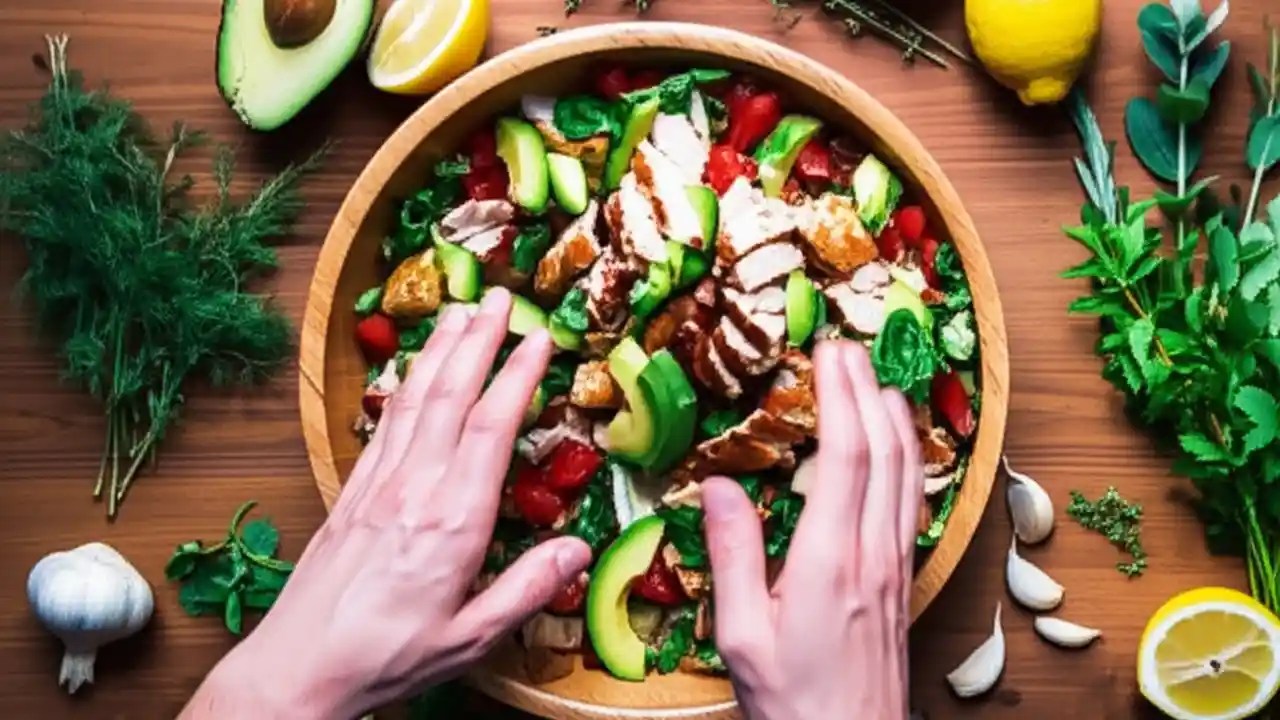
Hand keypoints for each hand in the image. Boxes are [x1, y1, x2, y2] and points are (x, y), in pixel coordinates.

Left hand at [179, 289, 591, 719]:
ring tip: (460, 310)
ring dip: (440, 349)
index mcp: (453, 520)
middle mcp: (414, 488)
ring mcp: (378, 484)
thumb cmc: (388, 657)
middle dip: (479, 339)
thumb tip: (580, 549)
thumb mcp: (472, 638)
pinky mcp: (352, 492)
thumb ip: (528, 589)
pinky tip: (416, 371)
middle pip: (451, 395)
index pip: (492, 428)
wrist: (299, 668)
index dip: (517, 375)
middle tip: (501, 296)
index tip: (538, 337)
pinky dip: (407, 385)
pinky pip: (386, 423)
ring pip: (415, 399)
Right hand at [702, 340, 921, 719]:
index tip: (829, 352)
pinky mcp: (905, 582)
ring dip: (895, 419)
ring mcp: (897, 567)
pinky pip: (911, 502)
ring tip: (876, 380)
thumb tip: (719, 485)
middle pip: (886, 452)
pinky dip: (905, 459)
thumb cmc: (793, 702)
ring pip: (908, 474)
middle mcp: (874, 553)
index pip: (845, 455)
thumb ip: (732, 554)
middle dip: (869, 390)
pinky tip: (895, 452)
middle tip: (849, 348)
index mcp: (830, 560)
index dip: (841, 395)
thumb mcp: (742, 634)